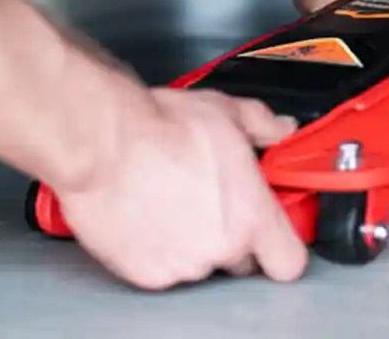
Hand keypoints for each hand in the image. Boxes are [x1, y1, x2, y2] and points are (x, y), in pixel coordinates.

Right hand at [54, 88, 307, 289]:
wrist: (100, 144)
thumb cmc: (161, 126)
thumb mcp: (225, 112)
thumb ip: (263, 125)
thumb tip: (282, 129)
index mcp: (252, 216)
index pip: (288, 262)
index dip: (281, 248)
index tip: (270, 232)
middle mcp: (223, 248)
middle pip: (242, 262)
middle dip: (232, 238)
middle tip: (211, 204)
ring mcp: (184, 266)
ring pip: (200, 264)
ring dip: (192, 243)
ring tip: (170, 203)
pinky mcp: (147, 275)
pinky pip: (163, 269)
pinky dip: (157, 251)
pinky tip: (146, 217)